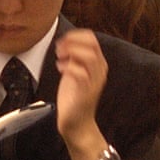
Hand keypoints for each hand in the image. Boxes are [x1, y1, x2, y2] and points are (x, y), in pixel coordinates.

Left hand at [54, 28, 107, 142]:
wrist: (77, 124)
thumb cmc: (74, 98)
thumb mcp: (74, 73)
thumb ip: (73, 59)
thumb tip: (66, 44)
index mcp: (98, 64)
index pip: (92, 39)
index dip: (75, 35)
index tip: (62, 40)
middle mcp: (99, 71)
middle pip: (92, 44)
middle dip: (72, 42)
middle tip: (59, 48)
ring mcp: (94, 81)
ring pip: (89, 56)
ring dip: (71, 52)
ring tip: (60, 57)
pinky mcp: (86, 92)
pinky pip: (81, 73)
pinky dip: (68, 67)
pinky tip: (60, 69)